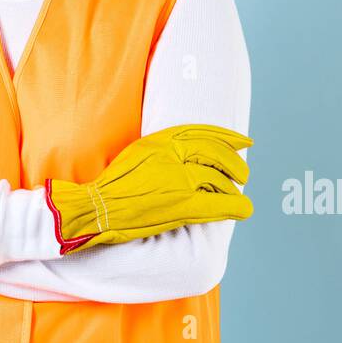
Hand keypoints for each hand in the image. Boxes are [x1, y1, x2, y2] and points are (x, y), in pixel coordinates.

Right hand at [46, 124, 252, 254]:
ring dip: (233, 189)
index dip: (229, 137)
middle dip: (236, 164)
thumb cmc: (113, 185)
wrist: (96, 207)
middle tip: (243, 174)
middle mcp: (173, 155)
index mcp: (162, 140)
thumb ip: (163, 151)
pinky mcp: (181, 204)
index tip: (245, 142)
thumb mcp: (137, 153)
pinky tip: (242, 210)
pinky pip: (218, 204)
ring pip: (220, 180)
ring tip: (238, 194)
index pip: (204, 133)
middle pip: (217, 154)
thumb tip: (186, 158)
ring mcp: (178, 179)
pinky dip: (235, 206)